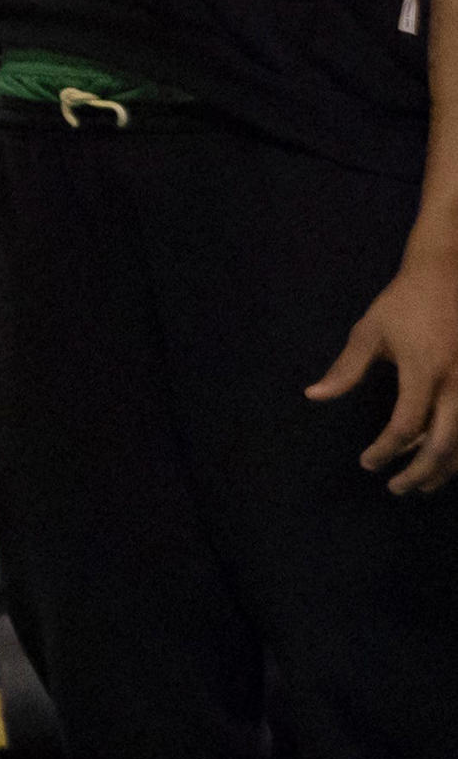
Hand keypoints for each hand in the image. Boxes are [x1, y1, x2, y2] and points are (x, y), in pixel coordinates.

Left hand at [311, 253, 457, 493]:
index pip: (405, 425)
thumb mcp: (370, 331)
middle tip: (396, 488)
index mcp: (425, 370)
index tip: (368, 463)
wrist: (452, 270)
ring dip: (445, 467)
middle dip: (419, 473)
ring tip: (421, 483)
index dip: (385, 450)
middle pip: (444, 444)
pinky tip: (445, 458)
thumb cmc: (405, 301)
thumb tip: (313, 396)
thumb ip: (346, 369)